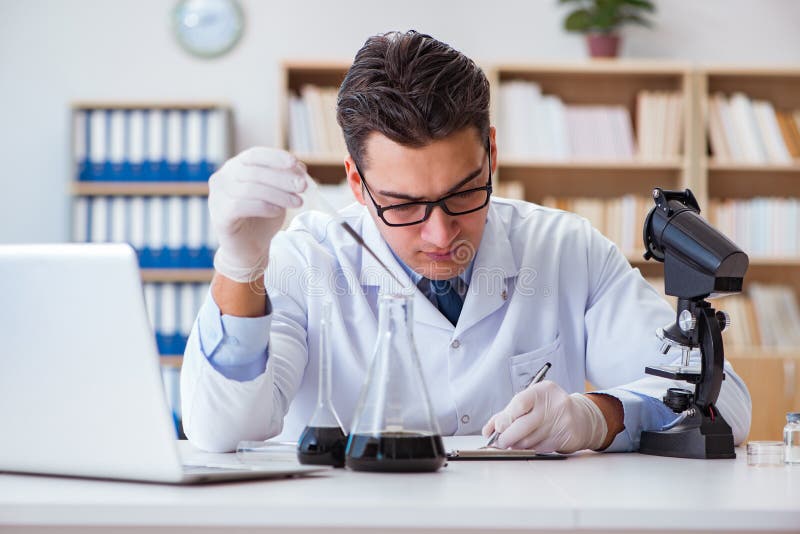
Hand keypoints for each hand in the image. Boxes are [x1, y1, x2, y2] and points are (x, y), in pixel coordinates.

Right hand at [209, 147, 306, 282]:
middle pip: (254, 171)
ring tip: (297, 202)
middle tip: (303, 186)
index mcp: (235, 167)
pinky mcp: (219, 216)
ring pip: (250, 188)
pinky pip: (242, 205)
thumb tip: (300, 167)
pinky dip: (264, 206)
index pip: (255, 155)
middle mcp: (222, 179)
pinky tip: (278, 211)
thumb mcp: (277, 195)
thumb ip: (284, 179)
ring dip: (278, 194)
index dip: (276, 157)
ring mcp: (217, 197)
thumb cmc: (262, 218)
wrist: (249, 249)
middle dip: (282, 178)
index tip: (297, 164)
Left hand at [481, 381, 607, 453]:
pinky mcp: (567, 437)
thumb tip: (488, 430)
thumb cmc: (549, 409)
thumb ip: (508, 413)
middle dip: (507, 437)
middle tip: (500, 442)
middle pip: (523, 425)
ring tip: (512, 444)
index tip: (498, 428)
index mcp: (543, 390)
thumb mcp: (531, 403)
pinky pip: (540, 448)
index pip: (520, 402)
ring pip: (530, 440)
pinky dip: (529, 449)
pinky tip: (528, 446)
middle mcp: (554, 404)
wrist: (581, 418)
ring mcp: (562, 420)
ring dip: (516, 445)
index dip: (506, 418)